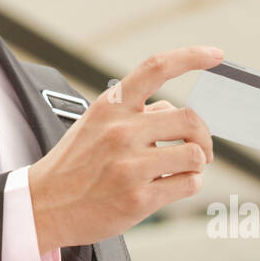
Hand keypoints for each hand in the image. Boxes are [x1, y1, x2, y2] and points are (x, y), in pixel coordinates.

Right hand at [29, 46, 221, 253]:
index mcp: (111, 106)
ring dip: (196, 164)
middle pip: (191, 119)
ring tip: (178, 170)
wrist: (43, 205)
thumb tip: (180, 114)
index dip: (191, 57)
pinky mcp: (138, 198)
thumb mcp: (95, 124)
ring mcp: (130, 166)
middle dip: (203, 136)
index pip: (156, 68)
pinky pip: (188, 183)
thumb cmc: (74, 165)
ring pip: (195, 155)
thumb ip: (135, 114)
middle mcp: (121, 131)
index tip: (215, 55)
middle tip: (199, 148)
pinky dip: (187, 184)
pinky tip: (168, 187)